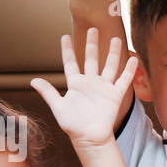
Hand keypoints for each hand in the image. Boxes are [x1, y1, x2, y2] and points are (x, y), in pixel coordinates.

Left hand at [31, 29, 136, 152]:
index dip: (68, 50)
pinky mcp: (115, 95)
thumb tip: (33, 80)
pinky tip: (133, 59)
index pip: (71, 62)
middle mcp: (90, 83)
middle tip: (93, 29)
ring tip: (115, 39)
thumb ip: (48, 92)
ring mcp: (103, 88)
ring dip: (112, 53)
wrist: (90, 137)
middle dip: (92, 44)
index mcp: (75, 84)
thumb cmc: (73, 125)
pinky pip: (123, 80)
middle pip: (91, 59)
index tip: (65, 37)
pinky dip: (129, 70)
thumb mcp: (58, 107)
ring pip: (109, 66)